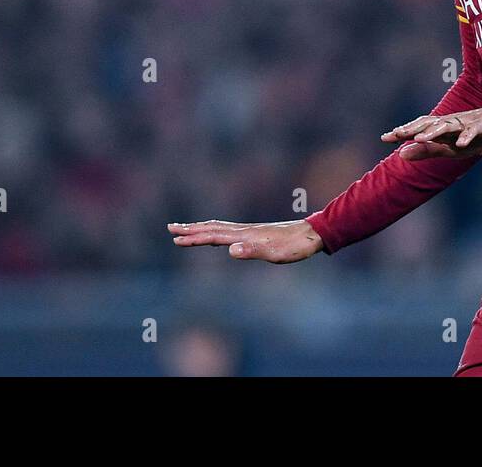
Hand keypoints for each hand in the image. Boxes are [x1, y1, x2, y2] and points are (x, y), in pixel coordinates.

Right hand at [166, 219, 323, 262]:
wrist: (310, 234)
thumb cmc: (293, 246)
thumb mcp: (273, 252)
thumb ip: (251, 250)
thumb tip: (230, 250)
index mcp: (244, 235)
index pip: (213, 235)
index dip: (194, 238)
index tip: (175, 239)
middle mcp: (243, 230)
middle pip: (211, 228)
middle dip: (191, 229)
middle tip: (170, 228)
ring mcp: (249, 231)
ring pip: (219, 227)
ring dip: (200, 228)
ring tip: (187, 229)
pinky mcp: (255, 234)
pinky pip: (228, 231)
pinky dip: (215, 231)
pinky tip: (216, 236)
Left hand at [381, 103, 481, 160]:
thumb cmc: (473, 134)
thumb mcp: (448, 148)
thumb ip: (426, 151)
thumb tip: (400, 154)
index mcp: (441, 127)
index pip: (418, 128)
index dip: (403, 131)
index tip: (384, 137)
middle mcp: (450, 122)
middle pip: (428, 123)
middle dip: (412, 129)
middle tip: (396, 134)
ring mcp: (465, 122)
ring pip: (447, 126)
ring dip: (433, 132)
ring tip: (419, 138)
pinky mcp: (481, 126)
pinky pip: (473, 131)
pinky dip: (466, 137)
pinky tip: (459, 144)